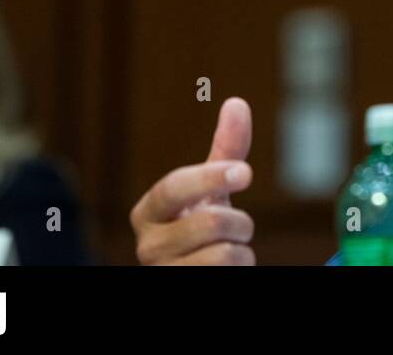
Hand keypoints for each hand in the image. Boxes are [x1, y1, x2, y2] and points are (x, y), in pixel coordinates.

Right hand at [130, 96, 255, 264]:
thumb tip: (236, 102)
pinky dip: (241, 267)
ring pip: (224, 253)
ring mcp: (163, 273)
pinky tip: (228, 269)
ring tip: (229, 250)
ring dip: (242, 249)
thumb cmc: (203, 228)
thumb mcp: (212, 190)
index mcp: (148, 212)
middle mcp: (147, 247)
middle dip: (240, 222)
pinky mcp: (180, 289)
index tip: (245, 171)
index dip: (210, 177)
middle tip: (238, 226)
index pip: (173, 188)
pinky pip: (228, 273)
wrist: (196, 274)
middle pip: (208, 222)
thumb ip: (225, 150)